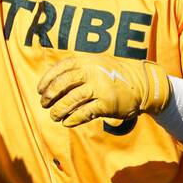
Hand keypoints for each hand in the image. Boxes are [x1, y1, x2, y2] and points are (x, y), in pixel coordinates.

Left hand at [37, 53, 170, 127]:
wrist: (143, 84)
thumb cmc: (114, 75)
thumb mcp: (97, 63)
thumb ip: (77, 68)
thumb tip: (51, 80)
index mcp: (87, 61)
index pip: (61, 68)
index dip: (47, 79)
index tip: (39, 90)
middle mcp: (92, 72)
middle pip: (63, 84)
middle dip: (50, 95)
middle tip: (44, 104)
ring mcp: (100, 87)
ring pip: (71, 100)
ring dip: (59, 110)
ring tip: (54, 116)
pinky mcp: (107, 103)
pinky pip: (84, 113)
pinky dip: (73, 119)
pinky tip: (67, 122)